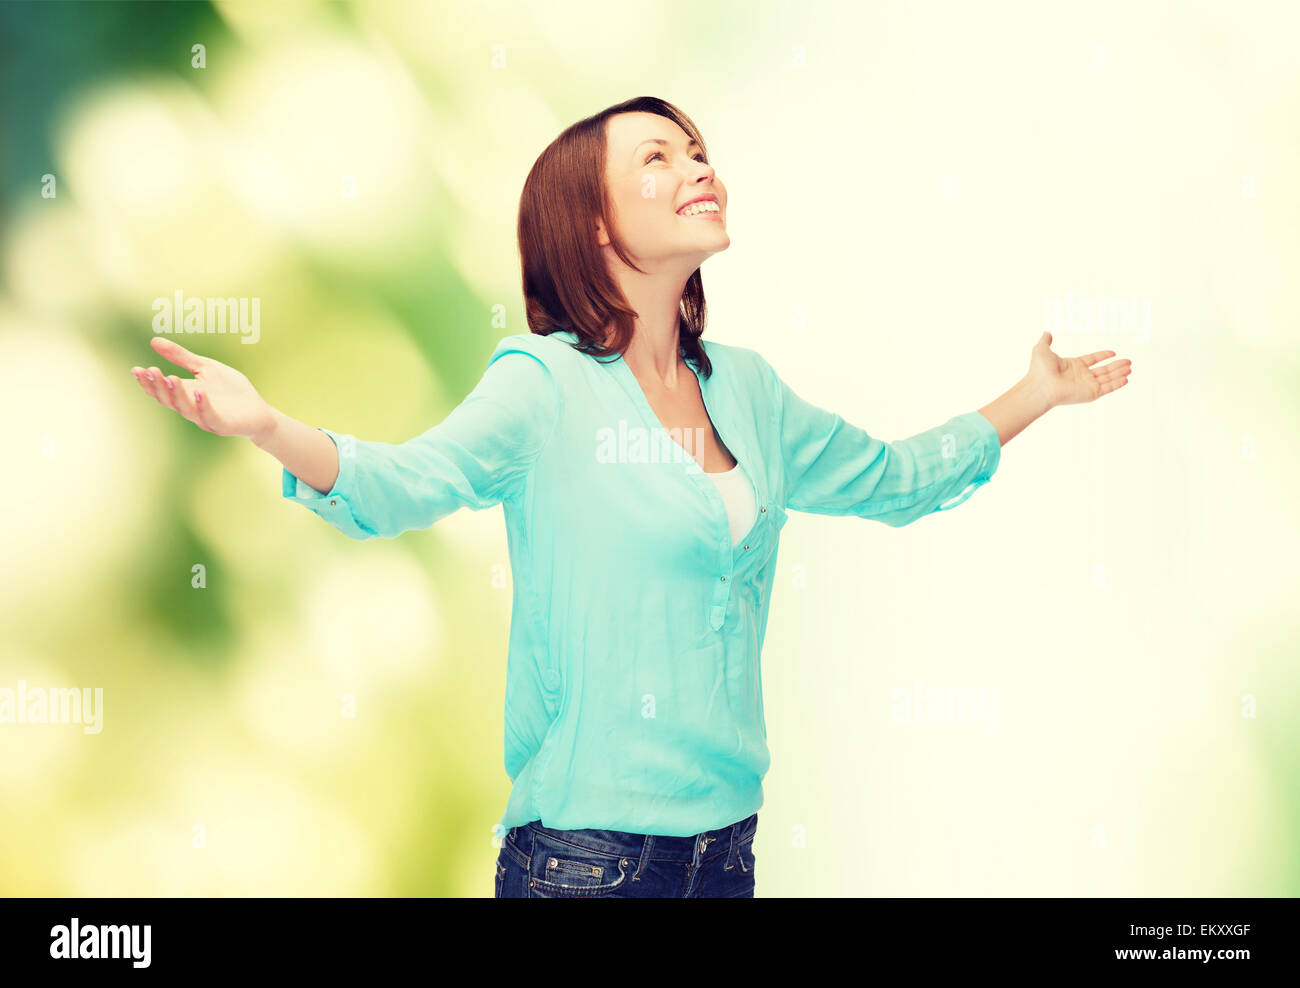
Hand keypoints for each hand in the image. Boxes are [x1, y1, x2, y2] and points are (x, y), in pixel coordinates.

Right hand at [130, 337, 277, 440]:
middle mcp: (191, 408)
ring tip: (170, 378)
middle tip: (150, 372)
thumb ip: (182, 357)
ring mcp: (205, 418)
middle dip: (157, 387)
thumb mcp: (205, 367)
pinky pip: (209, 417)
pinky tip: (199, 393)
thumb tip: (153, 340)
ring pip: (185, 408)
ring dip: (176, 394)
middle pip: (168, 400)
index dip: (148, 381)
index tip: (136, 369)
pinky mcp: (222, 426)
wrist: (258, 410)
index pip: (161, 390)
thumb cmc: (231, 390)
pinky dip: (203, 406)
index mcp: (185, 394)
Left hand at [1026, 331, 1132, 408]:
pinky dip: (1117, 384)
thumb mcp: (1041, 349)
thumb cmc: (1039, 370)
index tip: (1113, 352)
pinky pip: (1107, 388)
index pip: (1092, 360)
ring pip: (1108, 378)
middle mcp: (1081, 376)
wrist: (1040, 386)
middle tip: (1129, 361)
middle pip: (1103, 370)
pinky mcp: (1090, 393)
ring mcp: (1086, 385)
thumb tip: (1046, 332)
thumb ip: (1046, 341)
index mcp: (1072, 366)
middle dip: (1116, 366)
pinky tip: (1126, 379)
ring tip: (1130, 367)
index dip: (1102, 356)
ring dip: (1120, 373)